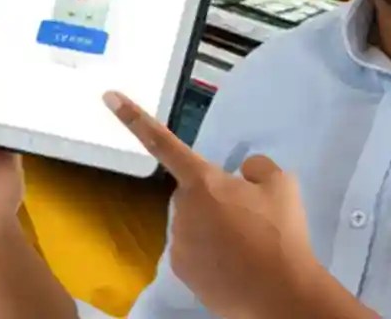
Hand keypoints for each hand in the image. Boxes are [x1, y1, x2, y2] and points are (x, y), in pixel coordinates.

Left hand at [105, 91, 365, 318]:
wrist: (280, 294)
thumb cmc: (280, 235)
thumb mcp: (281, 185)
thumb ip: (257, 167)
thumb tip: (243, 174)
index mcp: (202, 181)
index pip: (163, 142)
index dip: (133, 117)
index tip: (109, 96)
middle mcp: (182, 209)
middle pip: (193, 194)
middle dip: (213, 200)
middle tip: (248, 218)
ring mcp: (178, 242)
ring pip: (194, 224)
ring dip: (212, 228)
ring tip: (246, 244)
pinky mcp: (181, 270)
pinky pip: (193, 252)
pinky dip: (210, 255)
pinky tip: (235, 264)